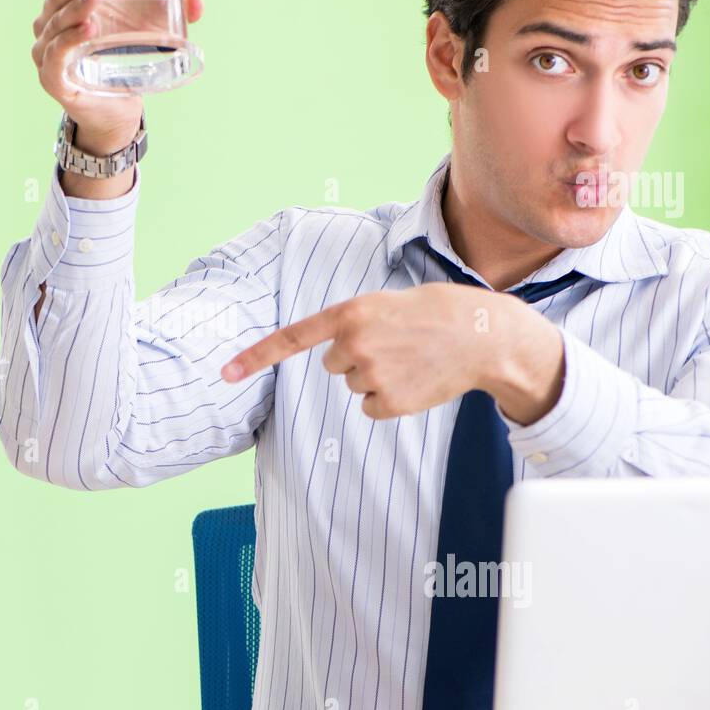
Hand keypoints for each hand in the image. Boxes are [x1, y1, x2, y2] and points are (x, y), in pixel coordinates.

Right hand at [31, 0, 204, 149]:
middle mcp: (48, 27)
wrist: (115, 113)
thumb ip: (169, 14)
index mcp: (63, 9)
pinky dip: (70, 38)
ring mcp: (47, 53)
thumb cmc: (119, 67)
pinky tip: (89, 29)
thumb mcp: (142, 32)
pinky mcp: (53, 78)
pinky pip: (55, 52)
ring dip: (77, 5)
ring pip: (55, 20)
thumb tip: (197, 3)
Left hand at [218, 285, 564, 422]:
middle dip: (357, 356)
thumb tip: (333, 357)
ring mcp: (371, 375)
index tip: (225, 373)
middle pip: (333, 364)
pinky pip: (370, 407)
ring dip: (377, 376)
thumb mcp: (389, 302)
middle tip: (396, 344)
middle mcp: (354, 344)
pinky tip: (416, 381)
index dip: (256, 356)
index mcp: (351, 312)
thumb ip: (354, 322)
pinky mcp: (388, 403)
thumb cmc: (437, 313)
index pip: (293, 337)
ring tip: (412, 359)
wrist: (484, 336)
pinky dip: (389, 400)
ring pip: (353, 385)